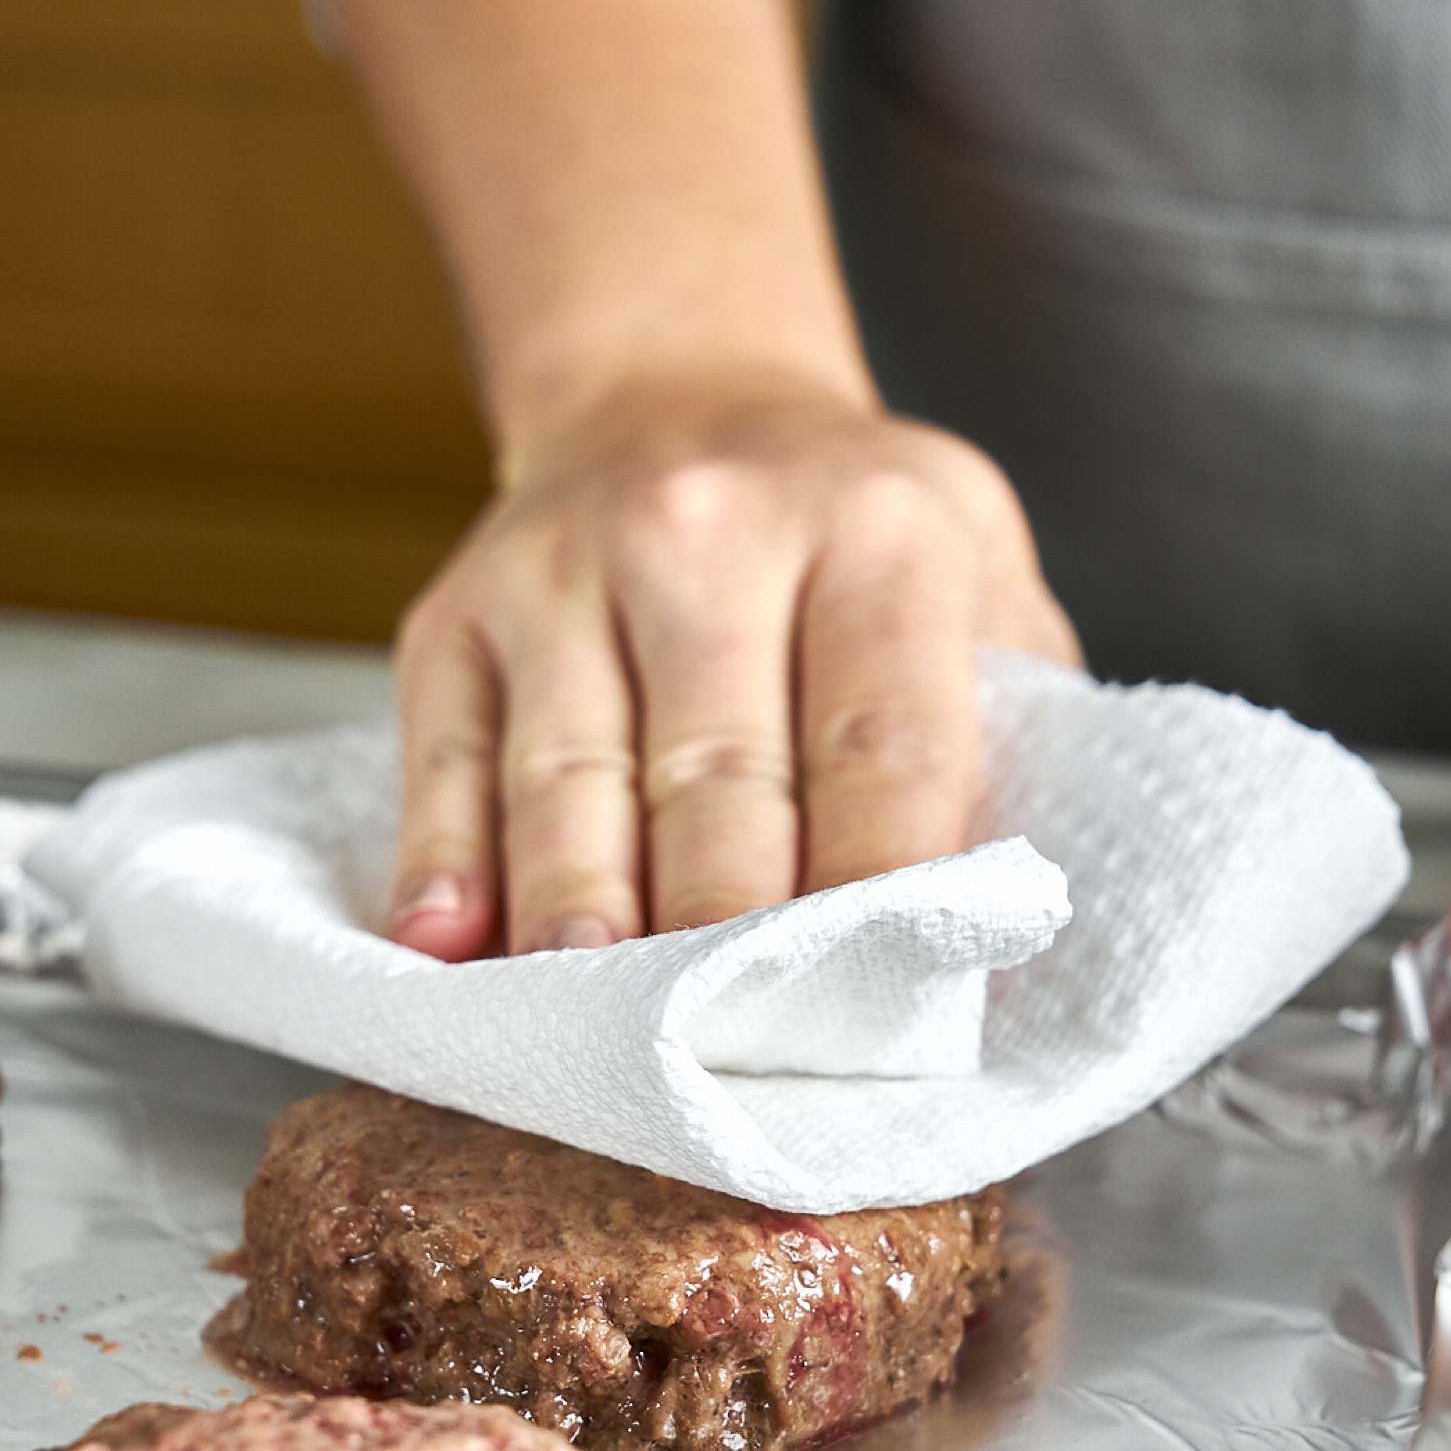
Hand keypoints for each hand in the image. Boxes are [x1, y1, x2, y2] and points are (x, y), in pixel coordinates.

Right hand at [387, 374, 1079, 959]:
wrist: (672, 393)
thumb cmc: (842, 531)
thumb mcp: (975, 573)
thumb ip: (1007, 723)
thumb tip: (1004, 923)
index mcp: (873, 532)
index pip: (880, 742)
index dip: (877, 890)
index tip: (876, 1014)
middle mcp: (708, 535)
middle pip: (715, 776)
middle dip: (724, 935)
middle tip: (738, 1057)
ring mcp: (564, 572)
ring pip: (569, 779)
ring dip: (580, 913)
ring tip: (587, 1022)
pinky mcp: (458, 618)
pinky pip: (443, 758)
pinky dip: (443, 860)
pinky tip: (444, 944)